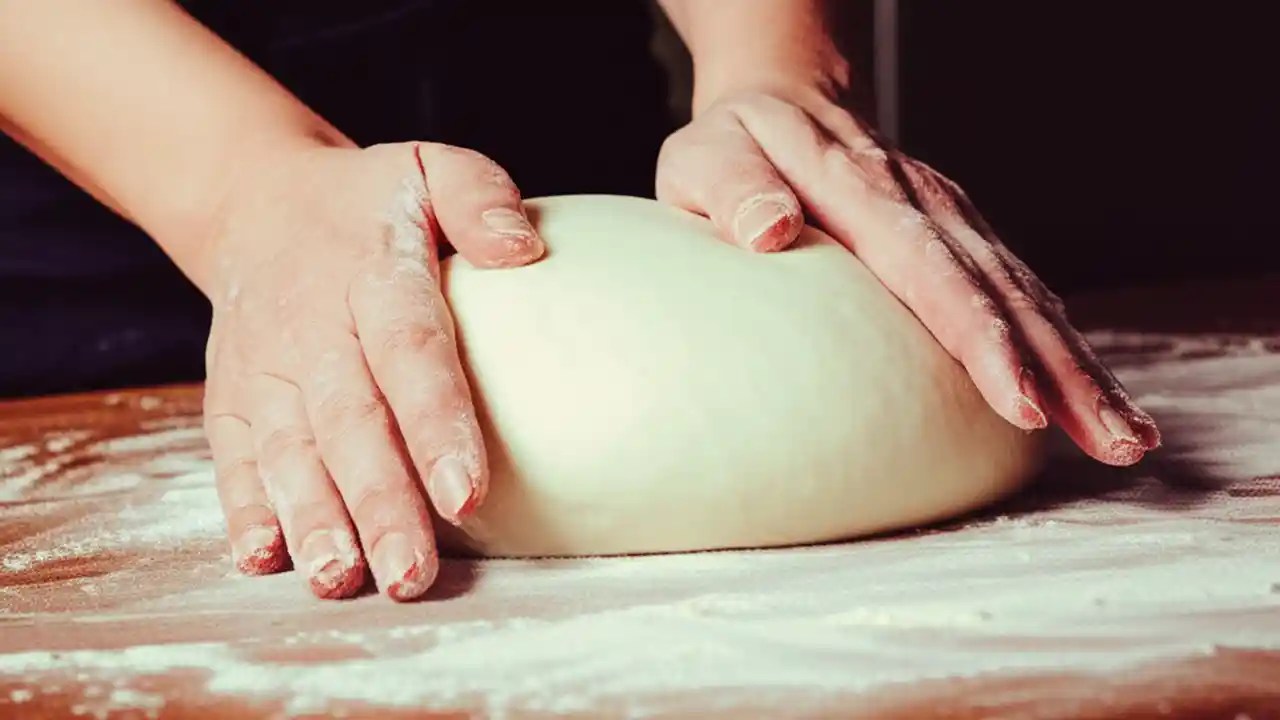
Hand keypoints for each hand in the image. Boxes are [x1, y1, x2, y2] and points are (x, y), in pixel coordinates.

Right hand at [202, 141, 543, 599]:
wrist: (257, 200)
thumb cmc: (368, 200)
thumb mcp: (430, 166)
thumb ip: (480, 197)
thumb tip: (526, 250)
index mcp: (372, 273)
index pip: (410, 353)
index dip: (437, 426)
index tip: (468, 495)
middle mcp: (313, 327)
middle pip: (349, 423)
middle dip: (380, 504)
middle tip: (412, 575)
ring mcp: (265, 366)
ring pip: (289, 451)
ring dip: (314, 520)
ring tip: (341, 580)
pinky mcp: (232, 396)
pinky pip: (233, 454)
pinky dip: (244, 506)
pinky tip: (263, 557)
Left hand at [656, 86, 1159, 465]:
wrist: (784, 100)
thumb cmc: (734, 144)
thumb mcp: (708, 157)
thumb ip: (733, 189)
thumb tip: (770, 230)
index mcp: (863, 192)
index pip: (933, 272)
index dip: (981, 340)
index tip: (1018, 403)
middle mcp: (927, 206)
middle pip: (1007, 294)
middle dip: (1063, 374)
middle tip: (1111, 443)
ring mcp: (954, 222)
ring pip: (1031, 299)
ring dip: (1081, 369)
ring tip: (1125, 437)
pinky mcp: (963, 239)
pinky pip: (1023, 295)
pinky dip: (1062, 348)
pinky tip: (1090, 397)